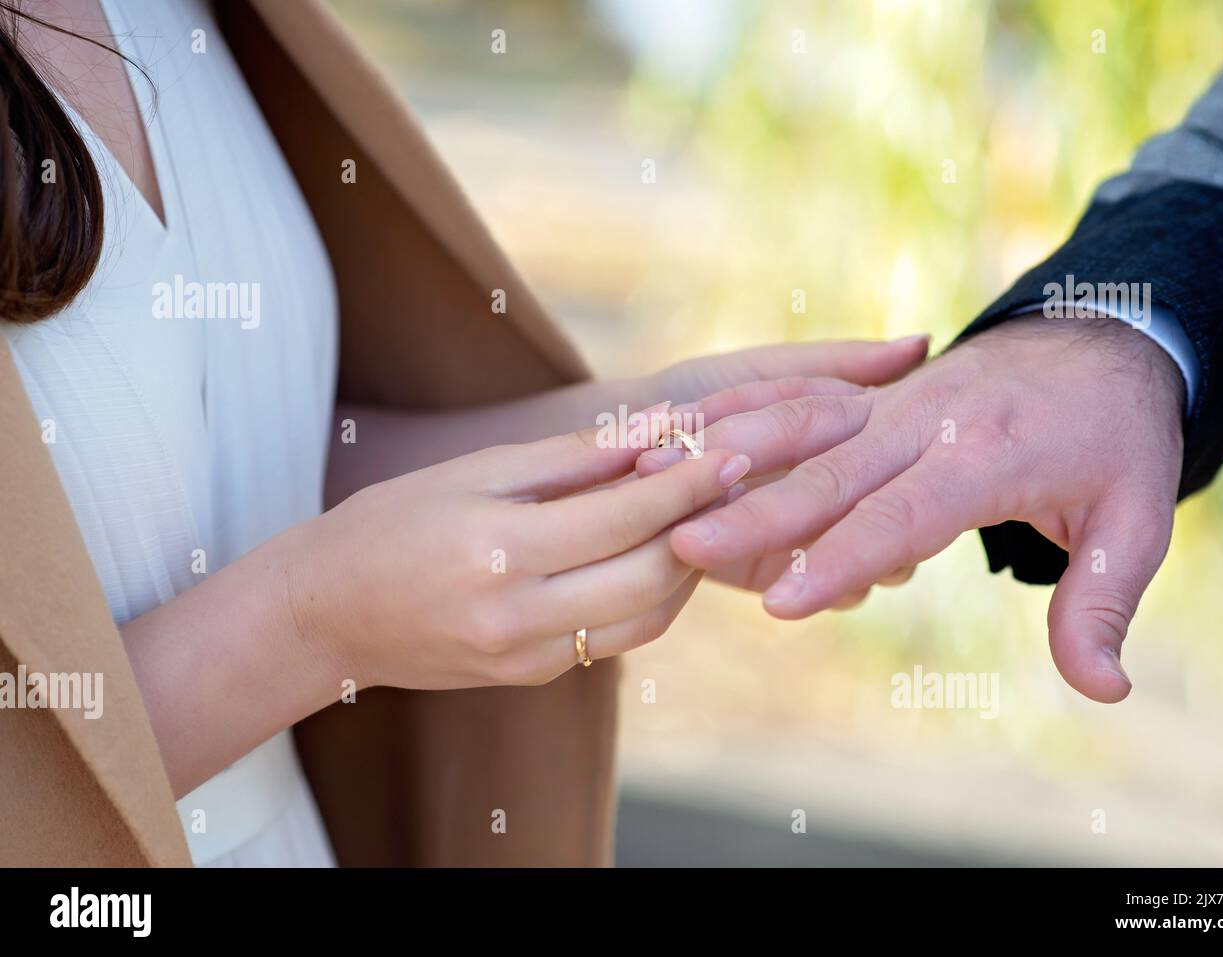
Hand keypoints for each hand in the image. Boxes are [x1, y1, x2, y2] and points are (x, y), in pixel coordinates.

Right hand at [292, 405, 749, 690]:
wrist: (325, 616)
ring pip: (648, 617)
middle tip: (728, 479)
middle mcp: (518, 616)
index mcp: (498, 551)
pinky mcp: (532, 677)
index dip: (689, 482)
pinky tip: (653, 553)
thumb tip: (657, 429)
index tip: (731, 450)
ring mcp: (527, 657)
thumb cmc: (391, 523)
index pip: (626, 517)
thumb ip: (572, 457)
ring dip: (687, 566)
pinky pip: (617, 639)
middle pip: (652, 574)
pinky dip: (649, 596)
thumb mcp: (475, 472)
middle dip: (703, 523)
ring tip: (699, 514)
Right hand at [639, 316, 1185, 701]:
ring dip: (725, 448)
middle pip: (829, 468)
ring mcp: (894, 401)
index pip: (902, 515)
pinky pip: (795, 396)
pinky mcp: (873, 394)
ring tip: (650, 473)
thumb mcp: (1137, 521)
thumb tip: (1104, 689)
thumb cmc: (1118, 439)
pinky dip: (736, 412)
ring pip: (796, 420)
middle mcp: (927, 421)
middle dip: (753, 510)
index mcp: (987, 456)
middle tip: (681, 542)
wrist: (1107, 337)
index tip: (781, 603)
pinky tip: (677, 427)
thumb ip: (1103, 603)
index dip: (840, 559)